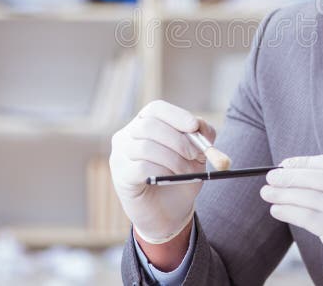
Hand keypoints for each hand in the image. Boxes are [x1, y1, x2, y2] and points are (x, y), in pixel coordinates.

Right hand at [109, 100, 215, 243]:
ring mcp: (120, 155)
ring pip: (146, 146)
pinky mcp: (120, 176)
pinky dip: (161, 171)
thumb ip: (201, 137)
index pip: (155, 109)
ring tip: (186, 172)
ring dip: (173, 159)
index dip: (175, 115)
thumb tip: (201, 125)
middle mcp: (127, 135)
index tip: (194, 126)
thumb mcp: (196, 155)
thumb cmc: (180, 178)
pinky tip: (169, 178)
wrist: (169, 214)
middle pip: (149, 125)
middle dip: (178, 140)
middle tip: (195, 155)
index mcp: (145, 123)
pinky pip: (141, 167)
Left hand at [260, 154, 322, 285]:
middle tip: (271, 177)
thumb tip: (291, 171)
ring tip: (268, 193)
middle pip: (321, 178)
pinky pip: (308, 218)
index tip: (286, 164)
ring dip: (284, 194)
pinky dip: (289, 211)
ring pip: (311, 198)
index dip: (307, 162)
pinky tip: (277, 210)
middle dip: (291, 177)